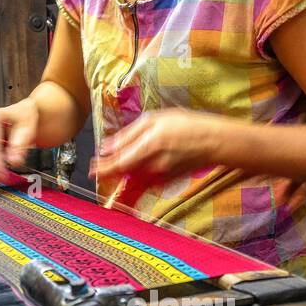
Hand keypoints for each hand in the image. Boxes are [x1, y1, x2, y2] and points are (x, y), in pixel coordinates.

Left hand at [90, 108, 219, 182]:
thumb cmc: (186, 126)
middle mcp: (152, 167)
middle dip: (107, 172)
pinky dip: (133, 180)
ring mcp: (159, 177)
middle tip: (95, 169)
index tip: (91, 169)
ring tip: (110, 169)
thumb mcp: (154, 120)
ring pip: (130, 181)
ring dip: (119, 177)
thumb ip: (128, 135)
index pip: (117, 164)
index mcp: (148, 148)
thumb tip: (107, 147)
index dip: (101, 168)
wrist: (214, 142)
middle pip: (121, 175)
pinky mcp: (165, 182)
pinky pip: (143, 184)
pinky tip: (131, 174)